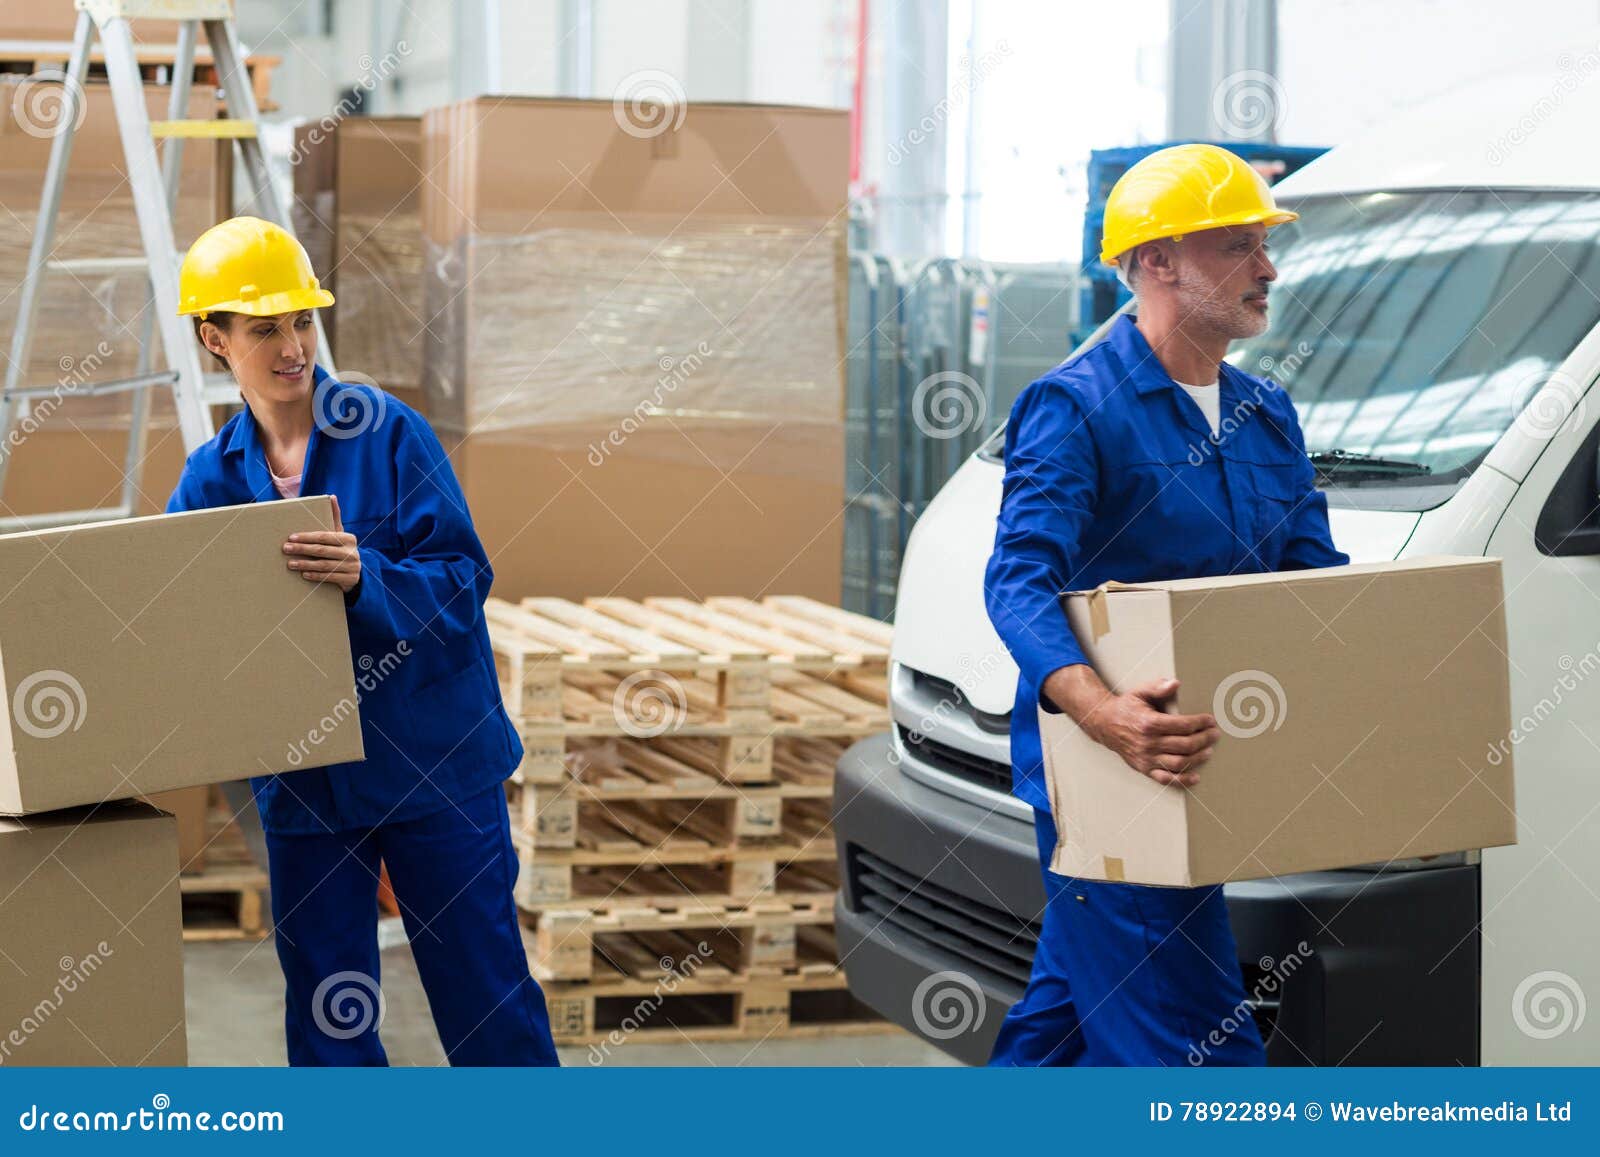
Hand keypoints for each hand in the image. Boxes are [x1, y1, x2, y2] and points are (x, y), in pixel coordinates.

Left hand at [284, 493, 361, 593]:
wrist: (356, 572)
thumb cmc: (341, 549)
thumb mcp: (339, 534)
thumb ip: (334, 517)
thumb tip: (331, 496)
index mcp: (349, 538)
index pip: (324, 536)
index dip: (306, 537)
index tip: (291, 537)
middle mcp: (352, 552)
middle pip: (322, 550)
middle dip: (302, 549)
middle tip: (286, 549)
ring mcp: (352, 566)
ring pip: (324, 565)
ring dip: (305, 564)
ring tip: (290, 564)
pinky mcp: (350, 579)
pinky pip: (329, 577)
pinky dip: (316, 575)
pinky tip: (304, 574)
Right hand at [1043, 667, 1219, 786]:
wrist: (1104, 724)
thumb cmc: (1126, 707)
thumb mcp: (1139, 692)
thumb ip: (1157, 687)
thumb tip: (1175, 683)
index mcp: (1149, 723)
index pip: (1183, 725)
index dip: (1200, 723)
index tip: (1210, 720)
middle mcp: (1148, 743)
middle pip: (1185, 745)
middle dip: (1204, 739)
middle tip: (1214, 734)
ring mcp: (1146, 758)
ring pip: (1179, 762)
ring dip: (1198, 757)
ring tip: (1208, 750)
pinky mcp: (1144, 768)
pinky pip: (1166, 779)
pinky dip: (1183, 780)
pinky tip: (1196, 776)